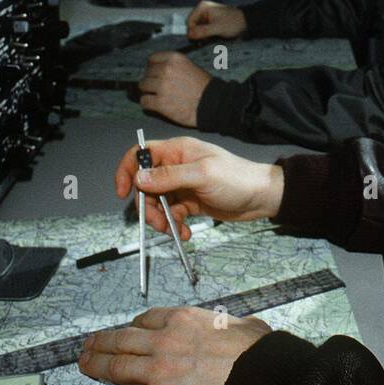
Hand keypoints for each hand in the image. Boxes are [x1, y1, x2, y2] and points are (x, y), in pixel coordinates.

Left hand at [77, 308, 270, 384]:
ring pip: (114, 367)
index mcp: (184, 320)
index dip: (131, 327)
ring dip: (93, 365)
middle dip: (102, 343)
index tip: (125, 332)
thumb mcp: (248, 327)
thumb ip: (236, 325)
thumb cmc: (260, 357)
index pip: (148, 320)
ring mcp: (156, 373)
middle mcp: (164, 342)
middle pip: (123, 341)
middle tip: (89, 346)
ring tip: (82, 365)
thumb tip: (248, 326)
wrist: (260, 384)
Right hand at [115, 134, 283, 238]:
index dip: (127, 171)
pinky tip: (185, 233)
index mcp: (178, 151)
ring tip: (174, 230)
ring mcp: (183, 186)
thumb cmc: (237, 179)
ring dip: (161, 220)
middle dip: (147, 206)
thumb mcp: (202, 176)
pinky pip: (172, 215)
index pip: (142, 154)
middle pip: (146, 185)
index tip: (121, 192)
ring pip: (157, 203)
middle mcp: (177, 167)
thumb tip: (139, 178)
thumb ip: (169, 177)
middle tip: (158, 222)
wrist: (262, 198)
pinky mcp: (190, 203)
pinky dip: (174, 226)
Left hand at [138, 51, 209, 126]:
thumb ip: (174, 66)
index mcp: (175, 59)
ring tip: (155, 95)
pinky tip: (154, 104)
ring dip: (148, 91)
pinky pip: (144, 101)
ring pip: (143, 86)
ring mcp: (162, 86)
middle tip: (157, 87)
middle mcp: (166, 70)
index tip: (154, 73)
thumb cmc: (204, 87)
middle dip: (151, 80)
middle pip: (147, 73)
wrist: (212, 104)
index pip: (152, 59)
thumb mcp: (191, 66)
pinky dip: (147, 103)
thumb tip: (158, 70)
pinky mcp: (160, 102)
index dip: (152, 67)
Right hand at [186, 0, 247, 41]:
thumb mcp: (218, 28)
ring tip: (210, 39)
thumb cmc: (234, 22)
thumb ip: (203, 31)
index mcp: (202, 7)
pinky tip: (212, 37)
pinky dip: (205, 35)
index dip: (192, 32)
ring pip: (197, 29)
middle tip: (206, 40)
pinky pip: (202, 30)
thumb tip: (189, 35)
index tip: (199, 40)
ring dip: (202, 36)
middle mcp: (202, 10)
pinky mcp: (209, 21)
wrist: (246, 22)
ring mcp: (206, 16)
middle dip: (197, 34)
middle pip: (192, 25)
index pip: (189, 22)